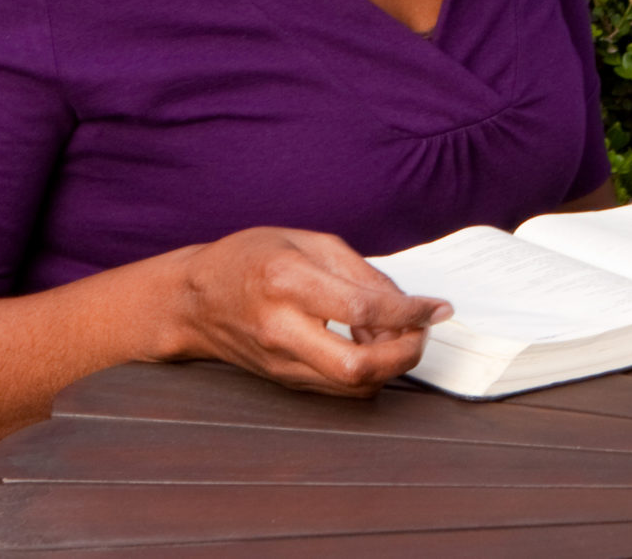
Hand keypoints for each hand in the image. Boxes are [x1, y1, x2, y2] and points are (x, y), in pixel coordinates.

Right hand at [160, 227, 450, 396]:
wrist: (193, 300)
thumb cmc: (251, 258)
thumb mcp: (309, 242)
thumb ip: (361, 273)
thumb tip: (408, 303)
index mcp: (287, 281)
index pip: (362, 309)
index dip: (410, 312)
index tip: (438, 308)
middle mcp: (281, 329)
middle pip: (356, 367)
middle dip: (404, 356)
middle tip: (422, 331)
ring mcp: (279, 362)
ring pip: (350, 386)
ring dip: (390, 366)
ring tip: (397, 332)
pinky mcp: (283, 380)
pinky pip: (337, 388)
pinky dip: (367, 372)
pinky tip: (371, 343)